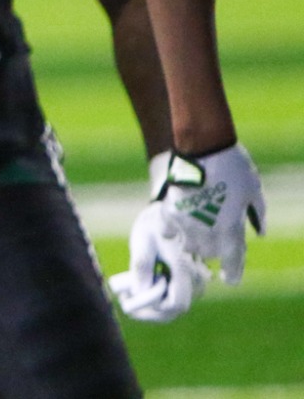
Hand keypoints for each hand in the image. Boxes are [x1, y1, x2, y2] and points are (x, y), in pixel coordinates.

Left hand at [111, 201, 208, 322]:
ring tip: (133, 287)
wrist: (177, 201)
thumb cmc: (156, 220)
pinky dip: (165, 292)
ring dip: (158, 300)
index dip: (153, 310)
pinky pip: (183, 289)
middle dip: (152, 307)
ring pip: (180, 298)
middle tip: (126, 299)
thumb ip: (142, 267)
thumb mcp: (143, 239)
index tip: (130, 303)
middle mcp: (197, 275)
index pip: (176, 304)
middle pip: (178, 305)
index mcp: (184, 267)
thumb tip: (139, 293)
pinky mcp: (197, 270)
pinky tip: (147, 286)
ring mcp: (199, 274)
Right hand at [160, 143, 265, 283]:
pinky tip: (176, 224)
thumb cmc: (234, 167)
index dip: (232, 275)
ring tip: (195, 236)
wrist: (202, 147)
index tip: (229, 279)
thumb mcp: (254, 191)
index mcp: (232, 230)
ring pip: (187, 246)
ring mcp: (187, 223)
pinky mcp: (170, 210)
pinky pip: (168, 229)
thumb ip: (255, 215)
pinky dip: (172, 230)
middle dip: (213, 253)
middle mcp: (208, 232)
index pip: (233, 264)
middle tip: (215, 245)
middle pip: (208, 255)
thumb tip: (258, 232)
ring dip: (193, 243)